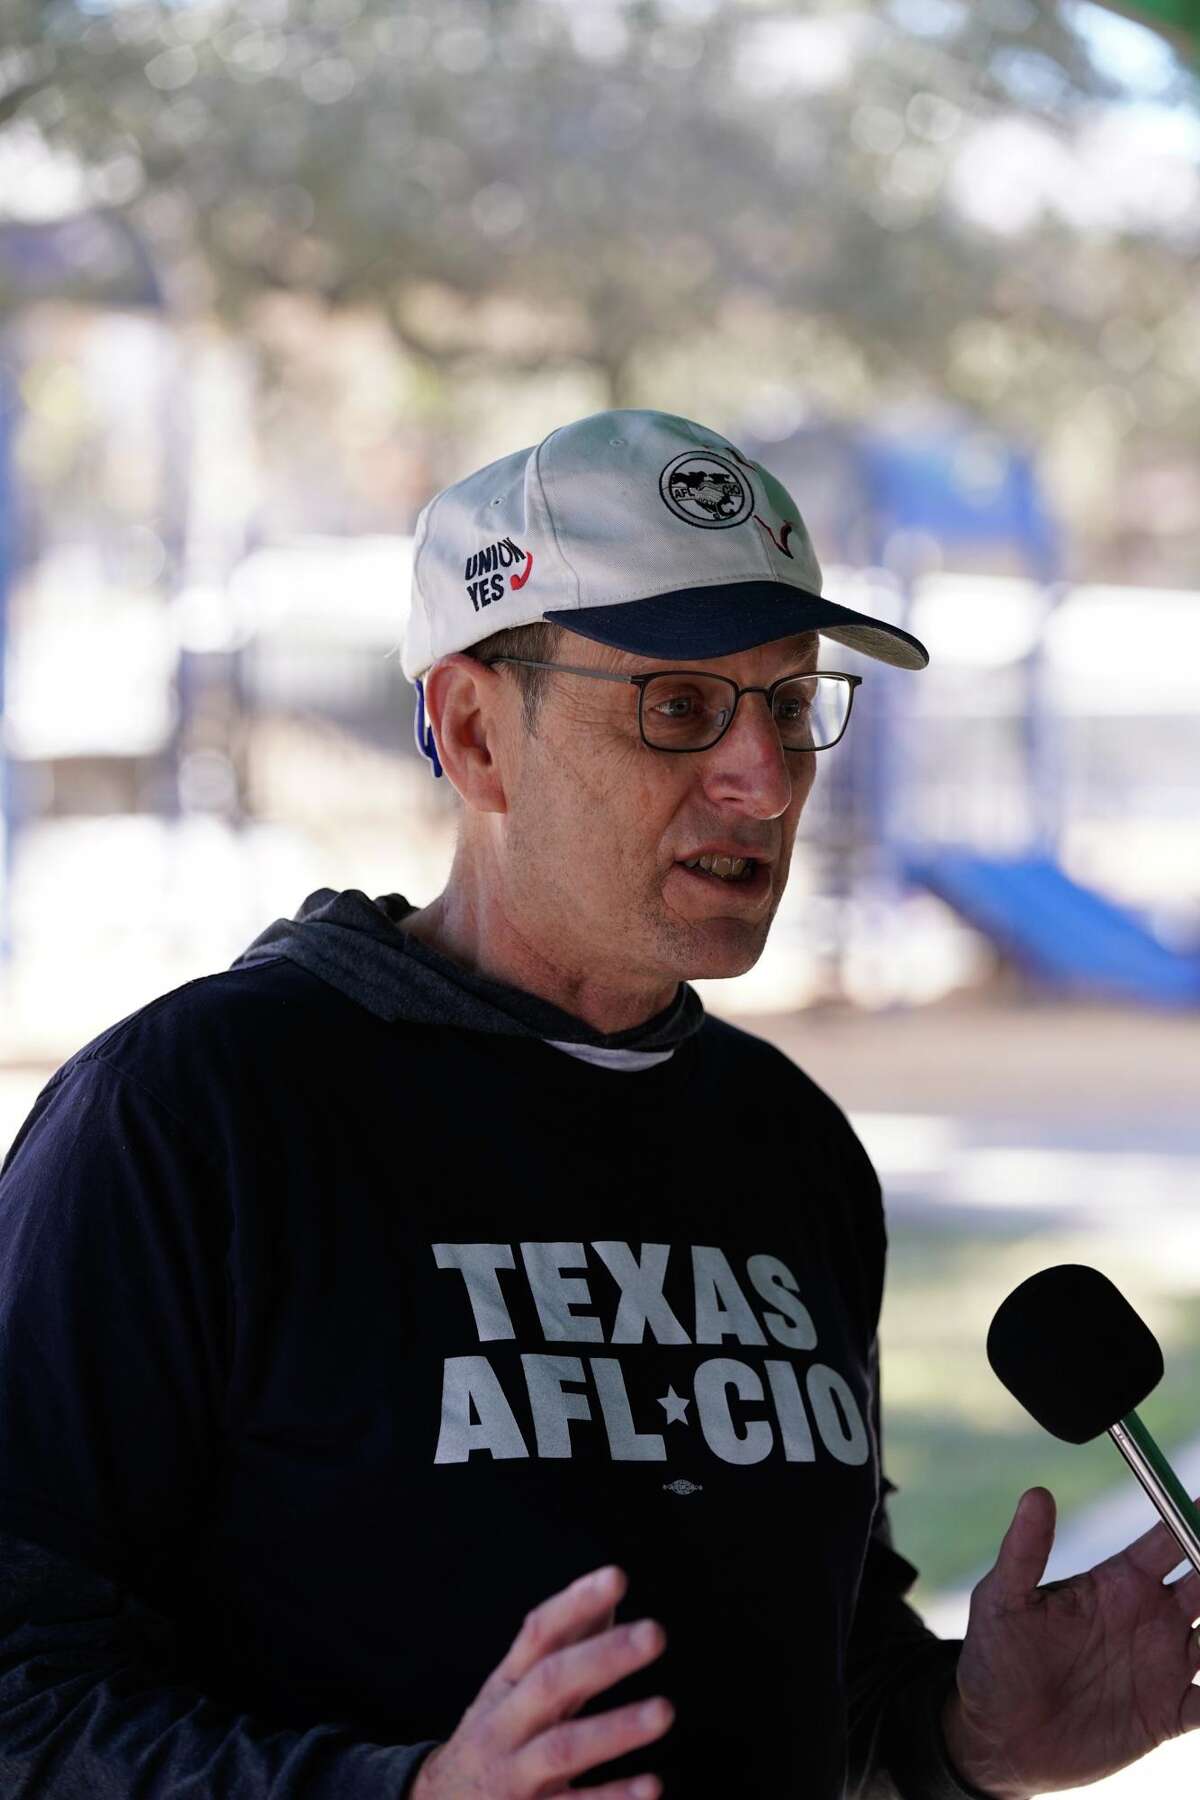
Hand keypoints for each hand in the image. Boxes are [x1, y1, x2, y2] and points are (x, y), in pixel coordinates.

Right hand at [411, 1562, 671, 1799]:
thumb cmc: (493, 1738)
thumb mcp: (513, 1691)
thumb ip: (561, 1648)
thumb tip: (608, 1599)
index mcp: (507, 1685)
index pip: (538, 1634)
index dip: (575, 1603)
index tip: (616, 1577)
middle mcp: (506, 1724)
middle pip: (551, 1683)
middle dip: (603, 1657)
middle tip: (655, 1632)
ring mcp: (515, 1774)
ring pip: (563, 1748)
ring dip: (615, 1729)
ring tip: (663, 1710)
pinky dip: (611, 1799)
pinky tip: (651, 1787)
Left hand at [941, 1485, 1199, 1799]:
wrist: (998, 1737)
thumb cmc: (996, 1659)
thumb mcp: (1004, 1600)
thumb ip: (1024, 1550)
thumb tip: (1036, 1493)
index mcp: (1118, 1583)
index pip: (1171, 1539)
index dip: (1196, 1515)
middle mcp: (1150, 1618)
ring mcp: (1163, 1666)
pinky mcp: (1169, 1715)